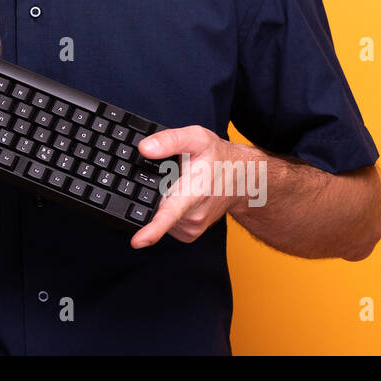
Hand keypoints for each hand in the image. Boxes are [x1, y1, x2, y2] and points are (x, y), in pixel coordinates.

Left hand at [129, 125, 243, 249]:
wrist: (243, 179)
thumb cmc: (220, 159)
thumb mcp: (197, 138)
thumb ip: (169, 141)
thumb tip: (144, 148)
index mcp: (194, 193)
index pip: (170, 215)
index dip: (152, 230)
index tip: (137, 242)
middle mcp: (193, 215)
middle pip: (155, 208)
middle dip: (150, 191)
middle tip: (172, 173)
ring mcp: (192, 226)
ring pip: (158, 214)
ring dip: (161, 199)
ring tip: (179, 183)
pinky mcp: (189, 233)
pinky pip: (167, 222)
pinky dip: (166, 209)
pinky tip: (178, 196)